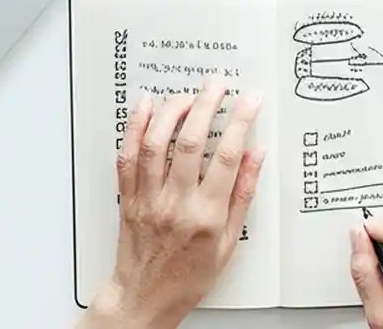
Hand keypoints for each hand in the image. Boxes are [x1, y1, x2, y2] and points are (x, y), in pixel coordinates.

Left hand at [80, 78, 265, 328]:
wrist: (145, 297)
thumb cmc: (189, 276)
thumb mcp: (229, 243)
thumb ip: (242, 195)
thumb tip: (254, 156)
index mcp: (207, 215)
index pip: (226, 156)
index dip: (240, 121)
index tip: (250, 100)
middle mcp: (176, 203)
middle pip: (190, 141)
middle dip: (206, 104)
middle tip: (217, 84)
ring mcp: (149, 198)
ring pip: (156, 143)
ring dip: (172, 110)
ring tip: (187, 94)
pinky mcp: (129, 197)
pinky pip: (128, 156)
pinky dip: (135, 127)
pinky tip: (145, 108)